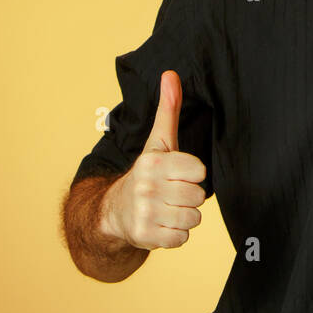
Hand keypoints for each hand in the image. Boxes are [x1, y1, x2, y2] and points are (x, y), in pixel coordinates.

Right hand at [100, 70, 206, 250]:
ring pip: (193, 218)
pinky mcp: (146, 237)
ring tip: (168, 207)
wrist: (114, 211)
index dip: (194, 173)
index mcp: (153, 163)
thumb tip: (171, 74)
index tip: (180, 172)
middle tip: (173, 192)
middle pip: (198, 197)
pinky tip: (163, 223)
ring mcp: (145, 214)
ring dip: (184, 216)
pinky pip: (182, 238)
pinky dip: (176, 234)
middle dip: (190, 196)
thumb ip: (168, 109)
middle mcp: (147, 188)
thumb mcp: (158, 141)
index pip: (198, 170)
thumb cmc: (147, 173)